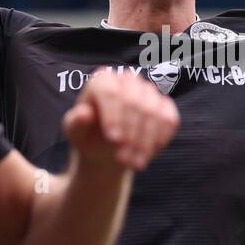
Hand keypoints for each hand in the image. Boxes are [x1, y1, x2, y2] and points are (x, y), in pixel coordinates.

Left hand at [61, 69, 179, 170]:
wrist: (106, 149)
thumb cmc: (87, 136)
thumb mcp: (75, 132)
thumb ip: (76, 122)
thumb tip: (85, 113)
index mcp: (102, 80)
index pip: (111, 92)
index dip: (114, 115)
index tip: (114, 138)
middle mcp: (127, 81)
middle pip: (135, 102)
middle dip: (131, 133)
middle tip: (123, 158)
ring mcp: (148, 92)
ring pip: (154, 112)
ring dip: (146, 141)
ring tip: (134, 163)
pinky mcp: (165, 106)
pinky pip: (170, 120)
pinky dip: (160, 139)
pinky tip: (148, 155)